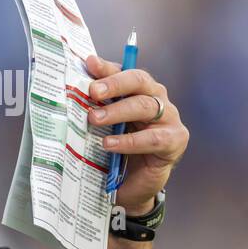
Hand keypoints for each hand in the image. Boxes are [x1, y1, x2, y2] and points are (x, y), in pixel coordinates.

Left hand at [84, 54, 189, 215]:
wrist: (132, 184)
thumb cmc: (117, 150)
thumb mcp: (103, 127)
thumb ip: (96, 108)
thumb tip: (72, 91)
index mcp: (139, 90)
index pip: (123, 72)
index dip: (107, 68)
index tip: (90, 63)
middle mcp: (156, 98)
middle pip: (139, 81)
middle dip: (114, 84)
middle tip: (93, 92)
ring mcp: (169, 118)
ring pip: (145, 106)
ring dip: (118, 111)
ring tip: (94, 119)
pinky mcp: (175, 140)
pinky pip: (152, 137)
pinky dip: (129, 141)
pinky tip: (110, 144)